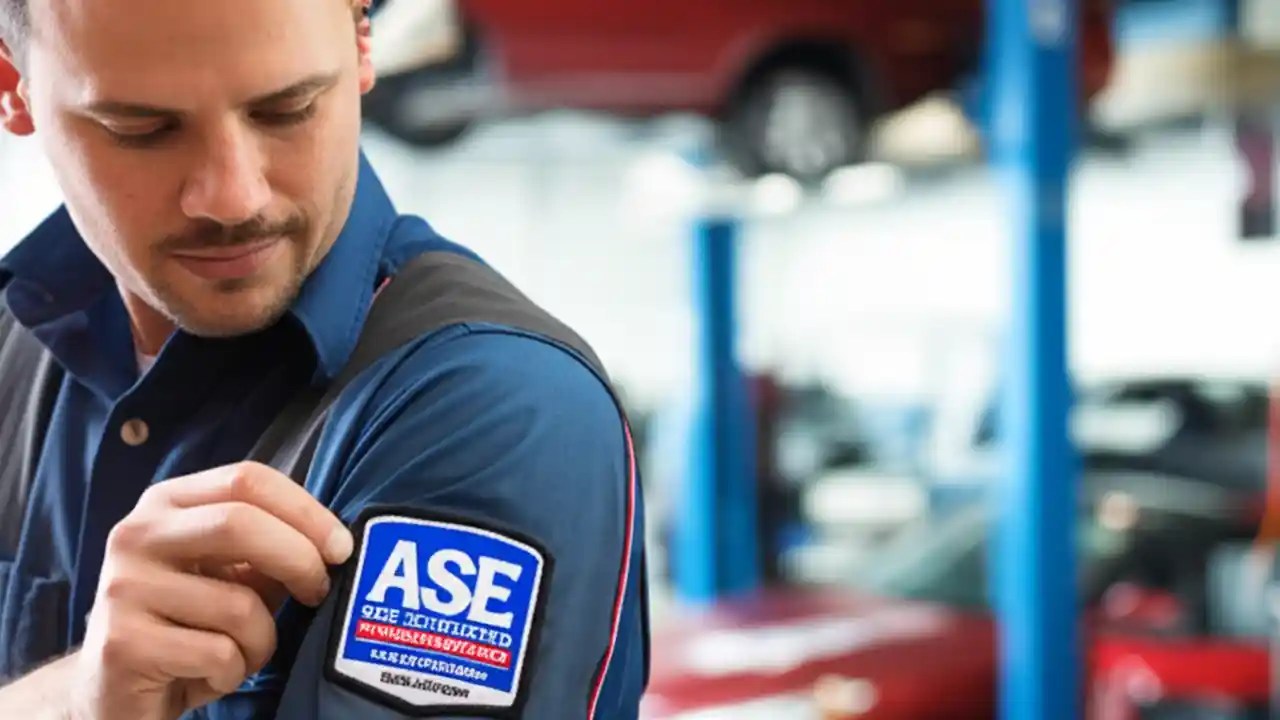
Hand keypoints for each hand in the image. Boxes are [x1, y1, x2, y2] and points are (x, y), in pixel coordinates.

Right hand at [69, 462, 353, 719]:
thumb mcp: (228, 575)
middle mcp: (136, 535)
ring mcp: (123, 588)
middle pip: (239, 523)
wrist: (112, 691)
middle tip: (318, 591)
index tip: (340, 546)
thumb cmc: (187, 624)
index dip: (306, 510)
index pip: (247, 479)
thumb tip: (332, 544)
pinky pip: (219, 654)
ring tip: (240, 651)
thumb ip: (268, 549)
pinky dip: (235, 672)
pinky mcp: (122, 644)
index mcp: (167, 503)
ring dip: (262, 640)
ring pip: (238, 605)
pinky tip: (210, 675)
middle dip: (299, 559)